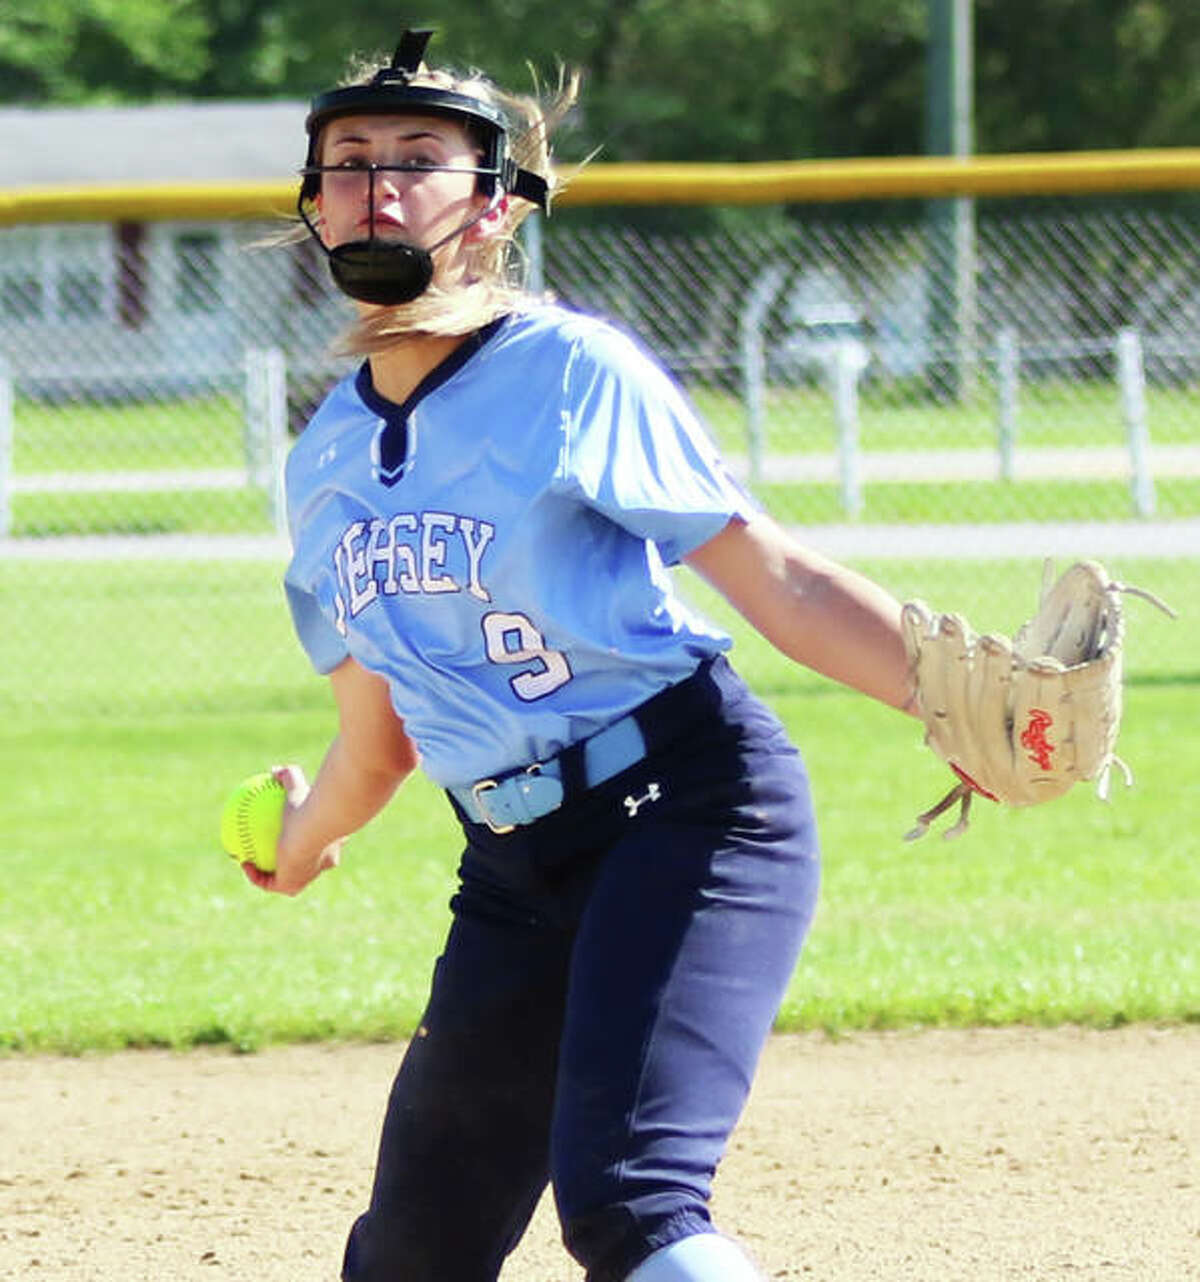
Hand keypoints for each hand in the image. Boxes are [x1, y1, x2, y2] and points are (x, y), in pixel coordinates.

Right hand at [241, 764, 341, 895]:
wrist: (317, 827)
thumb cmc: (311, 805)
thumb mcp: (299, 785)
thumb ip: (289, 776)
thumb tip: (276, 769)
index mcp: (333, 842)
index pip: (325, 844)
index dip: (311, 841)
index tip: (294, 835)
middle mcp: (324, 862)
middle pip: (311, 866)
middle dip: (293, 863)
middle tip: (273, 854)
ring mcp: (308, 877)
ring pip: (290, 880)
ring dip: (270, 875)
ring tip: (251, 862)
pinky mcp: (292, 886)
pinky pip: (268, 883)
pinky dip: (255, 875)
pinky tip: (242, 862)